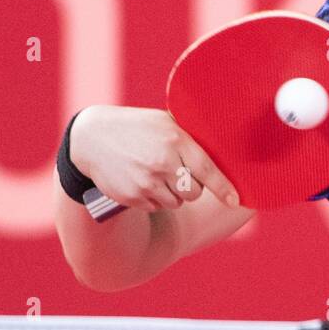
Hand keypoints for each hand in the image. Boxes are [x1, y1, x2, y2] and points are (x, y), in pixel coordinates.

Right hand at [71, 105, 239, 211]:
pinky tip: (143, 181)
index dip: (224, 188)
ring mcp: (146, 182)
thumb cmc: (138, 127)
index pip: (207, 170)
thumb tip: (224, 148)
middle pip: (194, 192)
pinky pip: (156, 207)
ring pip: (176, 202)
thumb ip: (190, 137)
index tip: (235, 200)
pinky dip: (154, 199)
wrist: (92, 138)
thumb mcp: (165, 122)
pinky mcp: (132, 197)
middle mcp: (163, 163)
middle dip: (191, 187)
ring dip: (173, 194)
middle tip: (179, 173)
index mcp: (176, 140)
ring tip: (158, 174)